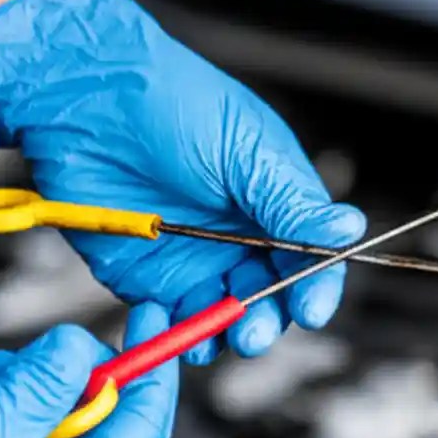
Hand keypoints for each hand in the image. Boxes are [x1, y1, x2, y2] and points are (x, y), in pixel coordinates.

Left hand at [0, 0, 366, 364]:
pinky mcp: (148, 277)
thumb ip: (293, 203)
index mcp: (273, 203)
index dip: (316, 287)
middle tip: (257, 331)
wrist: (88, 99)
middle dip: (270, 320)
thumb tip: (349, 228)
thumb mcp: (248, 152)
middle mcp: (239, 238)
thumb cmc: (172, 103)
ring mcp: (195, 260)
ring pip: (226, 316)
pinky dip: (181, 336)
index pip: (311, 259)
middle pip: (271, 297)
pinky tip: (182, 334)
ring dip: (229, 334)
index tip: (310, 309)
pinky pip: (173, 320)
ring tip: (223, 338)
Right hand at [0, 304, 176, 437]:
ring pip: (84, 437)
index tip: (153, 318)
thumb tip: (83, 343)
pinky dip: (30, 419)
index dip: (150, 369)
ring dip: (48, 396)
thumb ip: (41, 382)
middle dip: (90, 379)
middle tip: (64, 343)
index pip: (145, 431)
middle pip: (121, 433)